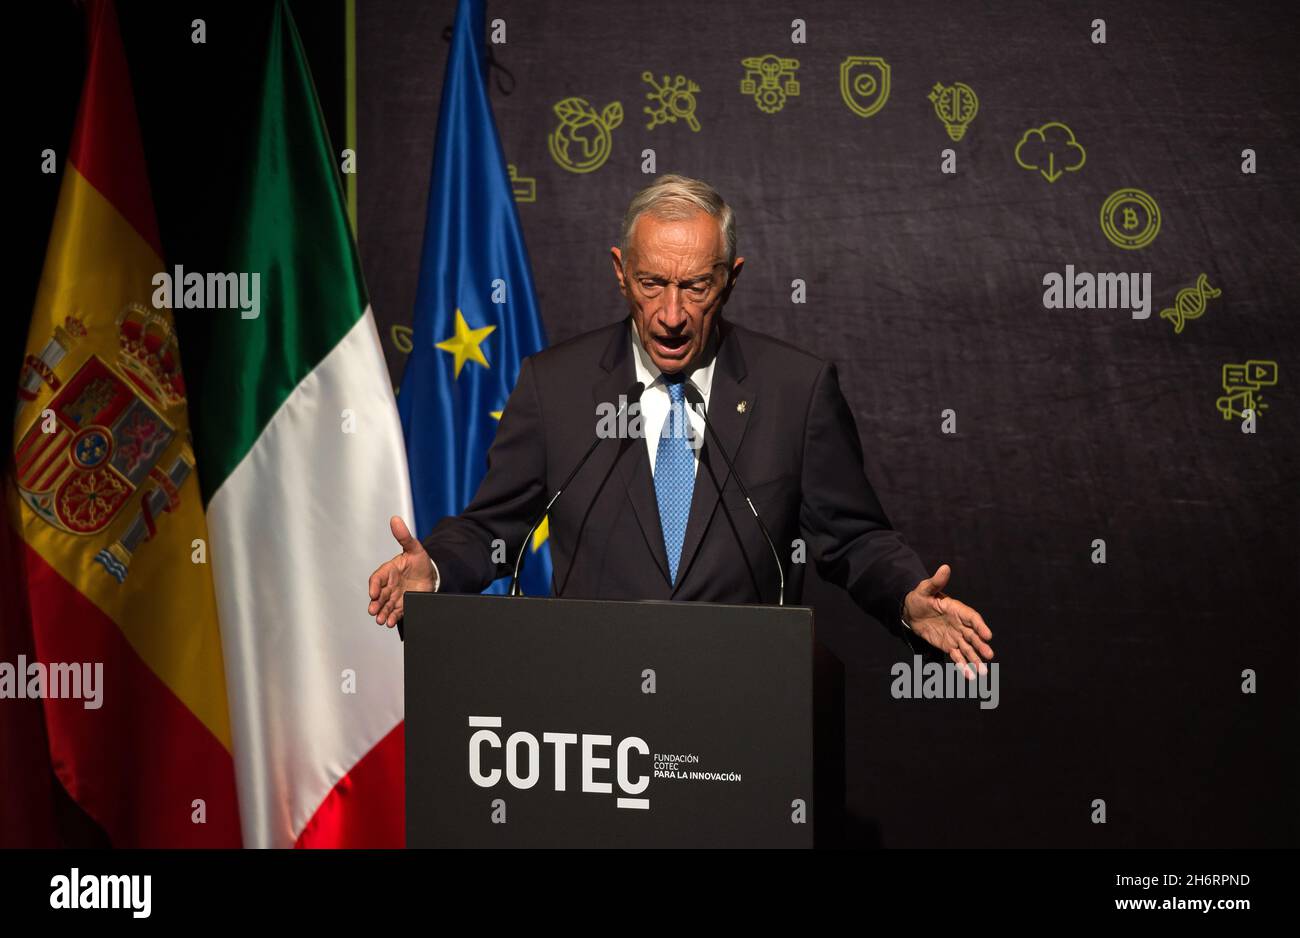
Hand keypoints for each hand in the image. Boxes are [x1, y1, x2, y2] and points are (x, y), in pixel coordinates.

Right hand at [367, 516, 435, 627]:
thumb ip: (404, 536)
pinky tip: (390, 622)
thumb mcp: (414, 547)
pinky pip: (395, 612)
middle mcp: (389, 585)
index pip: (377, 578)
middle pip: (379, 595)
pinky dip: (392, 617)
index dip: (374, 585)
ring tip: (381, 620)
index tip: (373, 593)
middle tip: (373, 611)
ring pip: (384, 606)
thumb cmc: (420, 561)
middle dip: (375, 604)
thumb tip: (395, 519)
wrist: (432, 575)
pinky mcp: (403, 605)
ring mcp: (395, 596)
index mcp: (389, 570)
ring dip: (381, 613)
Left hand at [902, 564, 993, 678]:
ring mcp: (956, 636)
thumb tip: (945, 567)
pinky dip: (963, 666)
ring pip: (968, 649)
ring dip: (976, 660)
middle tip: (989, 656)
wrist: (911, 611)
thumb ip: (936, 581)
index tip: (988, 635)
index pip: (972, 618)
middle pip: (973, 636)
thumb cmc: (920, 597)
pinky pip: (957, 657)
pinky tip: (969, 676)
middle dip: (981, 646)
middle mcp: (960, 624)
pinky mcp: (948, 646)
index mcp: (958, 609)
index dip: (980, 626)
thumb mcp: (925, 588)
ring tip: (983, 673)